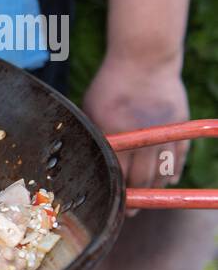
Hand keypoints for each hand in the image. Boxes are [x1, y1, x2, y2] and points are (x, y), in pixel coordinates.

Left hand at [81, 54, 190, 200]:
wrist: (144, 59)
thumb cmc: (110, 85)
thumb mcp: (92, 110)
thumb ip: (95, 136)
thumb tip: (90, 163)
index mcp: (117, 132)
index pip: (117, 173)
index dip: (115, 192)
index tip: (112, 205)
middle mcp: (143, 134)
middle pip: (143, 177)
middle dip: (137, 197)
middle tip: (131, 210)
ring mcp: (165, 130)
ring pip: (163, 170)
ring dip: (155, 188)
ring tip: (147, 198)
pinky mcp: (180, 124)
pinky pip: (180, 156)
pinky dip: (173, 171)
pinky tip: (167, 182)